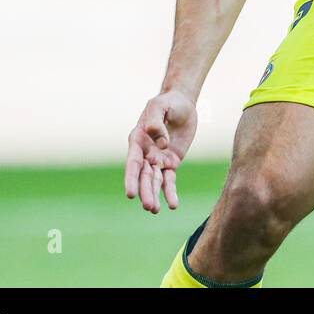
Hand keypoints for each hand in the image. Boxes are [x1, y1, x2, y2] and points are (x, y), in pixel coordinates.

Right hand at [124, 90, 197, 213]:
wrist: (182, 103)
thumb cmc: (167, 103)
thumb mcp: (160, 106)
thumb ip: (156, 121)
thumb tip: (159, 141)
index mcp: (137, 140)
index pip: (133, 163)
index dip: (131, 179)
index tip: (131, 194)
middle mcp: (145, 153)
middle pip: (143, 176)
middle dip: (145, 191)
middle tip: (149, 206)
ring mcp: (157, 159)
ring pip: (155, 181)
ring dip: (154, 195)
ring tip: (155, 210)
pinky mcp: (171, 163)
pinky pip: (169, 180)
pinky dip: (170, 192)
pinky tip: (173, 205)